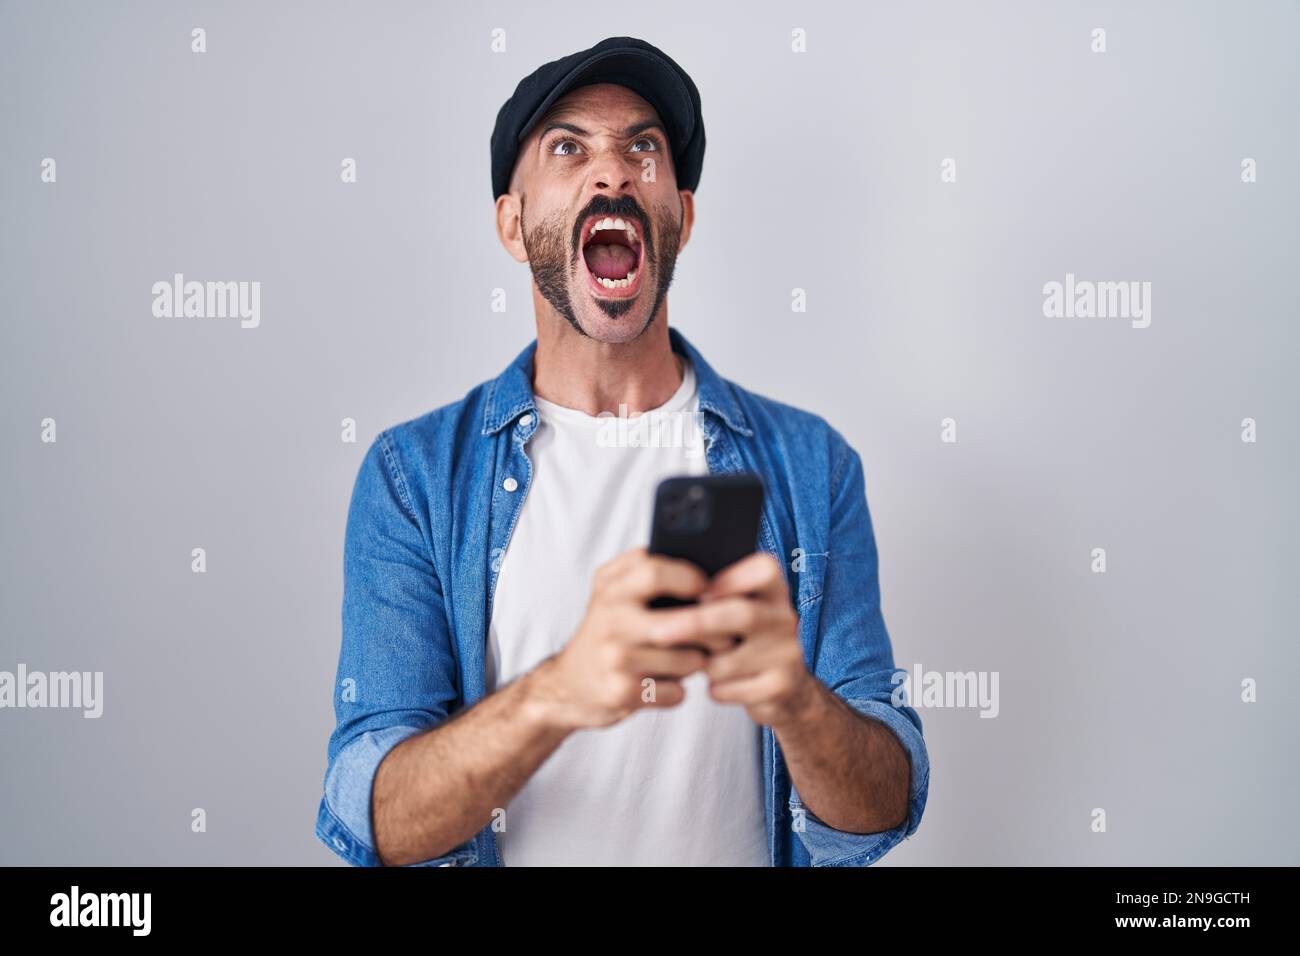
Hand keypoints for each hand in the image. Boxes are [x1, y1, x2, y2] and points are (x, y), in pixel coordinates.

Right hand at [534, 548, 739, 731]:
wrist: (568, 686)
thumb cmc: (604, 634)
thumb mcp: (609, 591)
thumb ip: (642, 568)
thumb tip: (697, 564)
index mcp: (611, 589)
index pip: (655, 572)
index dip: (690, 579)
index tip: (707, 590)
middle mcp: (610, 620)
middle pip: (683, 623)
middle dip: (711, 632)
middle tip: (722, 636)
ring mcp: (615, 658)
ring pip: (687, 660)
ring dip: (694, 664)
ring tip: (682, 661)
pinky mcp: (621, 692)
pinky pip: (676, 692)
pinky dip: (677, 691)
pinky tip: (663, 685)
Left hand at [653, 552, 816, 727]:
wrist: (788, 689)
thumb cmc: (749, 642)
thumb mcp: (744, 612)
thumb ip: (718, 600)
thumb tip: (666, 592)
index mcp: (776, 593)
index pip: (764, 570)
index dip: (731, 578)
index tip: (700, 593)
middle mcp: (787, 619)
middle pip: (742, 614)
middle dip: (696, 623)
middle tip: (657, 633)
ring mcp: (787, 655)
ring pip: (725, 661)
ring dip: (703, 666)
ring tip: (705, 663)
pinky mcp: (780, 688)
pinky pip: (728, 689)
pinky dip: (715, 689)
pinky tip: (722, 686)